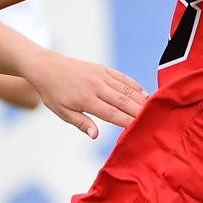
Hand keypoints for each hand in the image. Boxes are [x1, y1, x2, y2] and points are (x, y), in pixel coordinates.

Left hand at [19, 49, 147, 138]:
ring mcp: (101, 76)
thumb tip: (96, 136)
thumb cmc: (53, 93)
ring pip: (127, 89)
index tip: (140, 130)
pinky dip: (135, 85)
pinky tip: (145, 94)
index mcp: (86, 100)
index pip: (112, 114)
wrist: (46, 67)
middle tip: (155, 122)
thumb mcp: (62, 112)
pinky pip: (123, 78)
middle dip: (140, 112)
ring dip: (142, 100)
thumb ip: (81, 123)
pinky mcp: (102, 69)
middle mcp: (96, 86)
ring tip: (154, 110)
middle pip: (124, 101)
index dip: (128, 122)